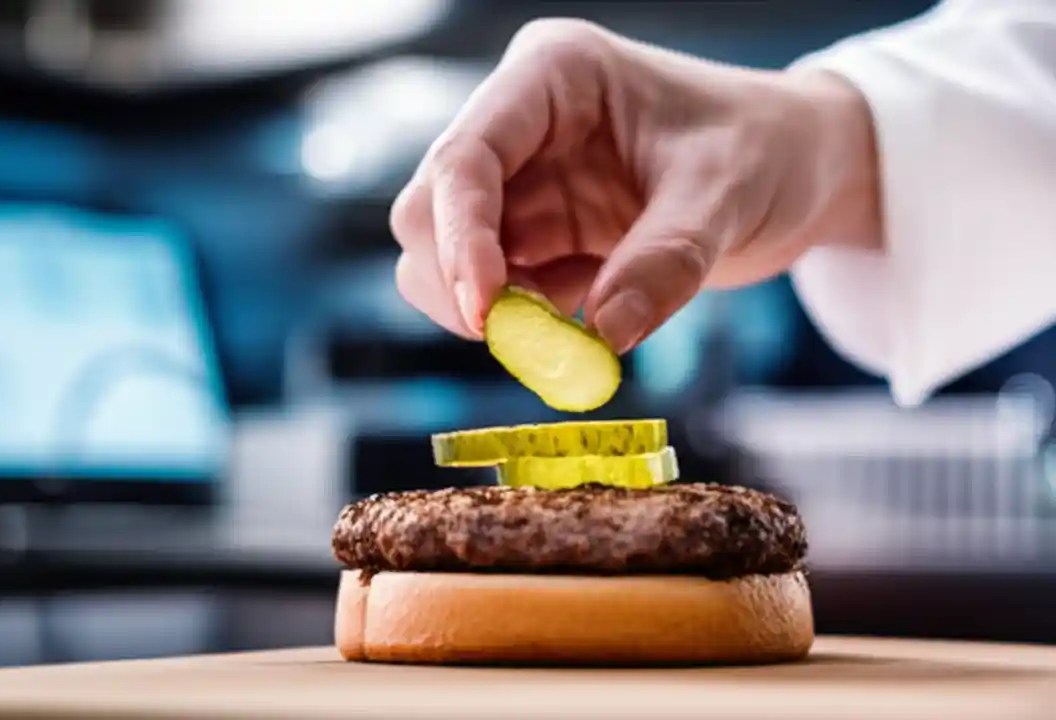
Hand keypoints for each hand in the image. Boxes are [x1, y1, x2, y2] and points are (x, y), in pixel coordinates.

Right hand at [390, 19, 879, 351]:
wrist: (798, 170)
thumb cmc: (768, 149)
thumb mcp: (728, 195)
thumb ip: (665, 262)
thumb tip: (600, 338)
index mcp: (552, 76)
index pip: (465, 158)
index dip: (459, 239)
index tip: (486, 315)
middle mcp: (517, 125)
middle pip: (427, 212)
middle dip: (462, 283)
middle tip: (527, 343)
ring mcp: (520, 183)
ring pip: (444, 260)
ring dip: (490, 312)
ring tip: (574, 327)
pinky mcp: (534, 235)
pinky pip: (492, 293)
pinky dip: (522, 326)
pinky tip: (588, 313)